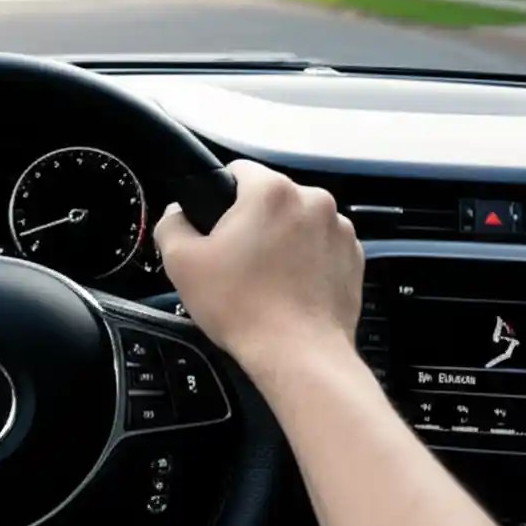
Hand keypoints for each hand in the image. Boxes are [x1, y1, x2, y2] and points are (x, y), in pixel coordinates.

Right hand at [154, 161, 363, 372]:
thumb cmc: (242, 307)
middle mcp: (313, 200)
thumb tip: (178, 214)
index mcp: (271, 191)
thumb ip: (170, 223)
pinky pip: (320, 247)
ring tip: (263, 279)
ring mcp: (340, 229)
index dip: (218, 197)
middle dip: (251, 222)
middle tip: (234, 261)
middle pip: (269, 198)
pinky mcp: (354, 257)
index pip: (237, 170)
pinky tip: (288, 289)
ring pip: (296, 222)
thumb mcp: (181, 262)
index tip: (214, 228)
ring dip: (280, 240)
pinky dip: (304, 260)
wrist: (298, 355)